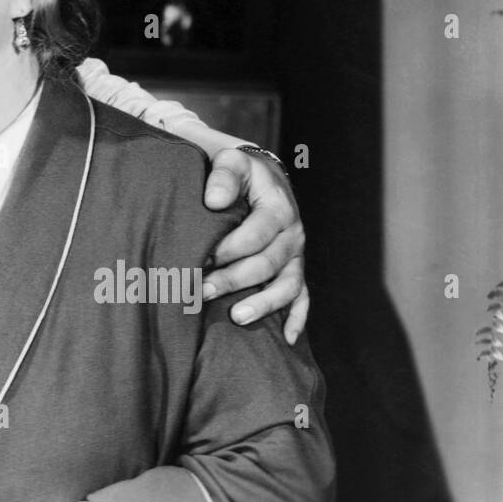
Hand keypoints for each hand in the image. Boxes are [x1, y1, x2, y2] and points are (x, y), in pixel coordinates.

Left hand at [201, 147, 307, 342]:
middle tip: (200, 292)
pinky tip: (286, 340)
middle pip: (266, 264)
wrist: (260, 176)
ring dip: (262, 304)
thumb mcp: (231, 161)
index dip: (227, 249)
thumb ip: (223, 176)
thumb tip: (214, 201)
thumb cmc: (239, 171)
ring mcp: (296, 255)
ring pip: (287, 286)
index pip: (254, 235)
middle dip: (233, 280)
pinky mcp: (295, 268)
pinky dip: (297, 318)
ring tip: (235, 318)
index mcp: (278, 208)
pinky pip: (302, 297)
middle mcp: (293, 234)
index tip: (200, 258)